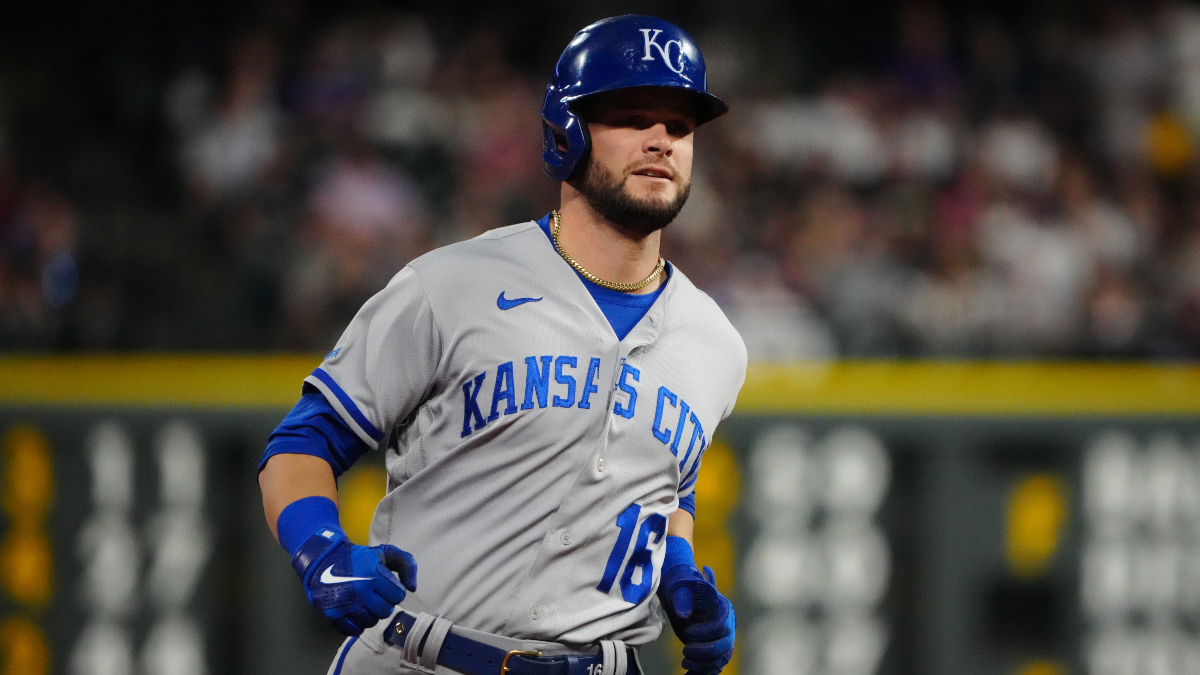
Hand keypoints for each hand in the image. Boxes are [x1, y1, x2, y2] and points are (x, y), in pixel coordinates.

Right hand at [290, 528, 417, 635]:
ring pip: (371, 622)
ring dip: (371, 614)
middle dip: (384, 604)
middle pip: (385, 611)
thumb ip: (407, 564)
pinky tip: (355, 613)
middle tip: (376, 595)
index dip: (394, 591)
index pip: (398, 596)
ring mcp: (346, 605)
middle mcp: (360, 591)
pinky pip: (354, 631)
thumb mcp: (385, 552)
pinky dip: (357, 625)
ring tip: (365, 603)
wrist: (324, 560)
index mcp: (374, 574)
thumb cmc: (358, 558)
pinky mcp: (333, 615)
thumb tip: (412, 588)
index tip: (386, 586)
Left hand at [660, 565, 734, 674]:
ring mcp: (722, 640)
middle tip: (685, 651)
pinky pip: (713, 667)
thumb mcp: (680, 590)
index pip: (722, 626)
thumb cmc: (683, 590)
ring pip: (720, 660)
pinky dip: (702, 673)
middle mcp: (727, 626)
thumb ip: (682, 599)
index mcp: (723, 609)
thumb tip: (684, 614)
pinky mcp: (714, 651)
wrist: (683, 598)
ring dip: (703, 666)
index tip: (688, 632)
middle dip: (706, 652)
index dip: (707, 632)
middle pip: (725, 646)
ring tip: (684, 662)